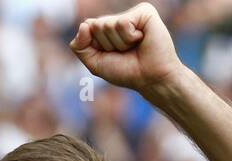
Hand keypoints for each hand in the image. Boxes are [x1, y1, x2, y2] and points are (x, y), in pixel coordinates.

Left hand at [69, 3, 183, 93]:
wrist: (151, 79)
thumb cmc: (126, 72)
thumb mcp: (95, 63)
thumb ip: (80, 46)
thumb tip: (84, 24)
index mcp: (108, 29)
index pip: (87, 27)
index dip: (95, 46)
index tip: (111, 55)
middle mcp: (119, 18)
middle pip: (96, 25)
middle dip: (107, 45)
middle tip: (125, 52)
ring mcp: (132, 14)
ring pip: (108, 24)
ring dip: (119, 43)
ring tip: (134, 47)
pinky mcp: (144, 11)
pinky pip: (122, 23)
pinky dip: (129, 37)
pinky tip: (141, 39)